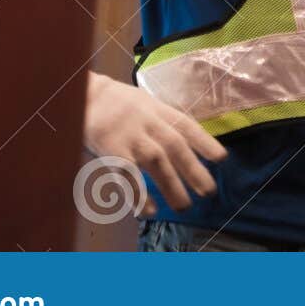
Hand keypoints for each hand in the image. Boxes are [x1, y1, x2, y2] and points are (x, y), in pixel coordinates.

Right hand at [83, 72, 228, 214]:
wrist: (82, 94)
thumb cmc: (118, 104)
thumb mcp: (146, 104)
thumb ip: (164, 123)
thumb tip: (188, 146)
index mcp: (158, 110)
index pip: (187, 126)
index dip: (205, 142)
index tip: (222, 159)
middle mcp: (147, 122)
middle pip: (175, 146)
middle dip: (193, 169)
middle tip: (209, 191)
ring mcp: (129, 136)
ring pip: (155, 162)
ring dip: (171, 186)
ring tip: (184, 206)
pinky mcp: (110, 151)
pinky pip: (127, 175)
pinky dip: (138, 194)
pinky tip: (148, 211)